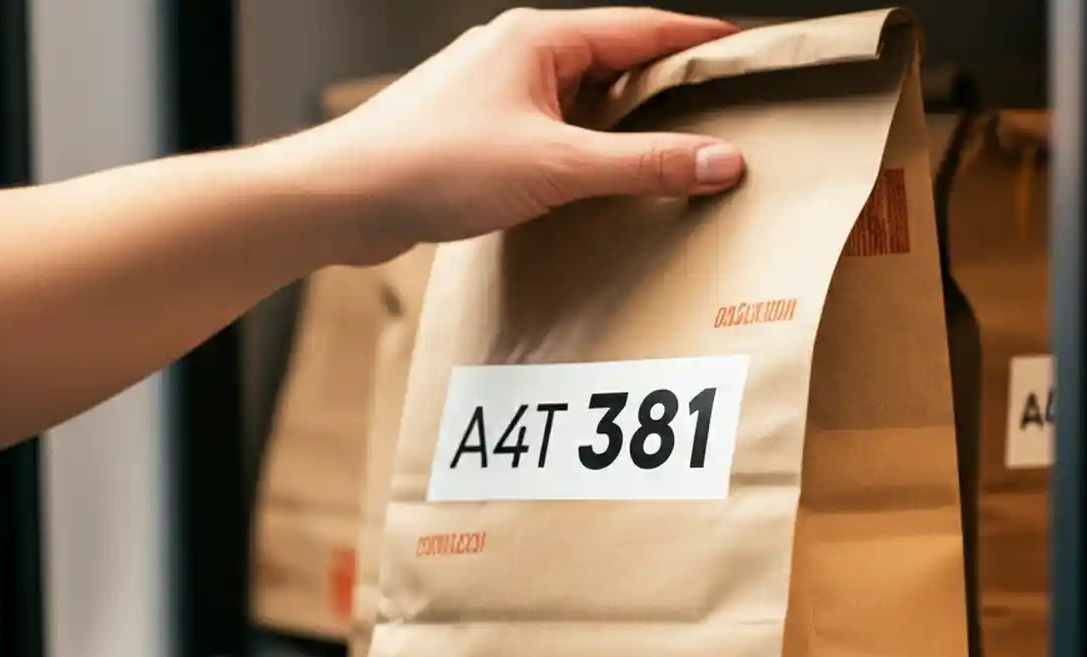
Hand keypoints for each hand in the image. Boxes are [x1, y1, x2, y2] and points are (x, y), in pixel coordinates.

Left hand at [294, 7, 744, 263]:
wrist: (342, 198)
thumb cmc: (431, 165)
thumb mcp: (555, 167)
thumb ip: (641, 165)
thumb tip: (718, 159)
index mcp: (538, 39)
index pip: (641, 28)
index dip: (697, 38)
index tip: (744, 47)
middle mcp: (514, 54)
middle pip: (610, 60)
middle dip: (663, 86)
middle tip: (716, 110)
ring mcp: (489, 91)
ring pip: (574, 100)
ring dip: (616, 124)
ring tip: (666, 151)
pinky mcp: (471, 130)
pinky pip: (543, 130)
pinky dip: (576, 149)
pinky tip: (591, 181)